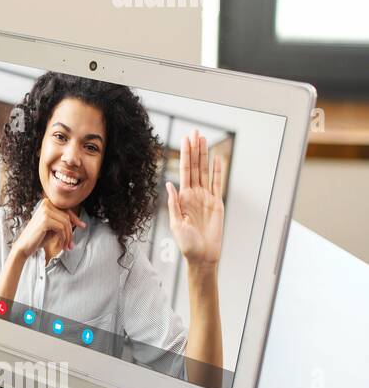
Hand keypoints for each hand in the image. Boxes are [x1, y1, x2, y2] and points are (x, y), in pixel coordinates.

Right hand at [10, 198, 85, 259]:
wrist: (24, 246)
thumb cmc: (38, 237)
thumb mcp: (53, 227)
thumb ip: (62, 222)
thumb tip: (78, 222)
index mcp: (46, 203)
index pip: (66, 210)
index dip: (75, 219)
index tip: (83, 226)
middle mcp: (45, 204)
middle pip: (67, 217)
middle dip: (71, 232)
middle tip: (71, 244)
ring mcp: (45, 211)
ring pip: (66, 223)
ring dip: (68, 236)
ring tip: (66, 246)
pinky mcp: (45, 219)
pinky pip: (61, 228)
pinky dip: (63, 238)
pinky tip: (62, 245)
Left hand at [167, 130, 223, 267]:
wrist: (202, 256)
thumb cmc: (187, 244)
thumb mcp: (176, 224)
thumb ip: (174, 204)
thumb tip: (169, 184)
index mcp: (183, 197)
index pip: (184, 171)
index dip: (185, 155)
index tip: (185, 139)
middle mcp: (194, 194)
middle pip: (195, 166)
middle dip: (194, 149)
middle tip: (195, 131)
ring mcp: (206, 197)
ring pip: (205, 171)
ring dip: (205, 155)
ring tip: (204, 139)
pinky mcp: (217, 204)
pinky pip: (218, 184)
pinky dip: (218, 171)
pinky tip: (218, 159)